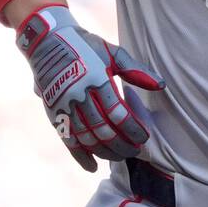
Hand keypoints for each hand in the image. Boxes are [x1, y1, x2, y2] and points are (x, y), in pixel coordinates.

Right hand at [15, 5, 165, 171]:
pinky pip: (67, 139)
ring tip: (119, 157)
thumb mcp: (112, 52)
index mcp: (96, 78)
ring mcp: (64, 105)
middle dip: (122, 145)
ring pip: (86, 138)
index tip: (144, 137)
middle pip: (103, 130)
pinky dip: (80, 155)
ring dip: (105, 152)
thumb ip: (135, 71)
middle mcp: (79, 94)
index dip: (132, 129)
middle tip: (134, 151)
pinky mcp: (53, 112)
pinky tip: (93, 166)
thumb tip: (161, 85)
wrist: (46, 40)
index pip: (118, 113)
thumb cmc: (85, 45)